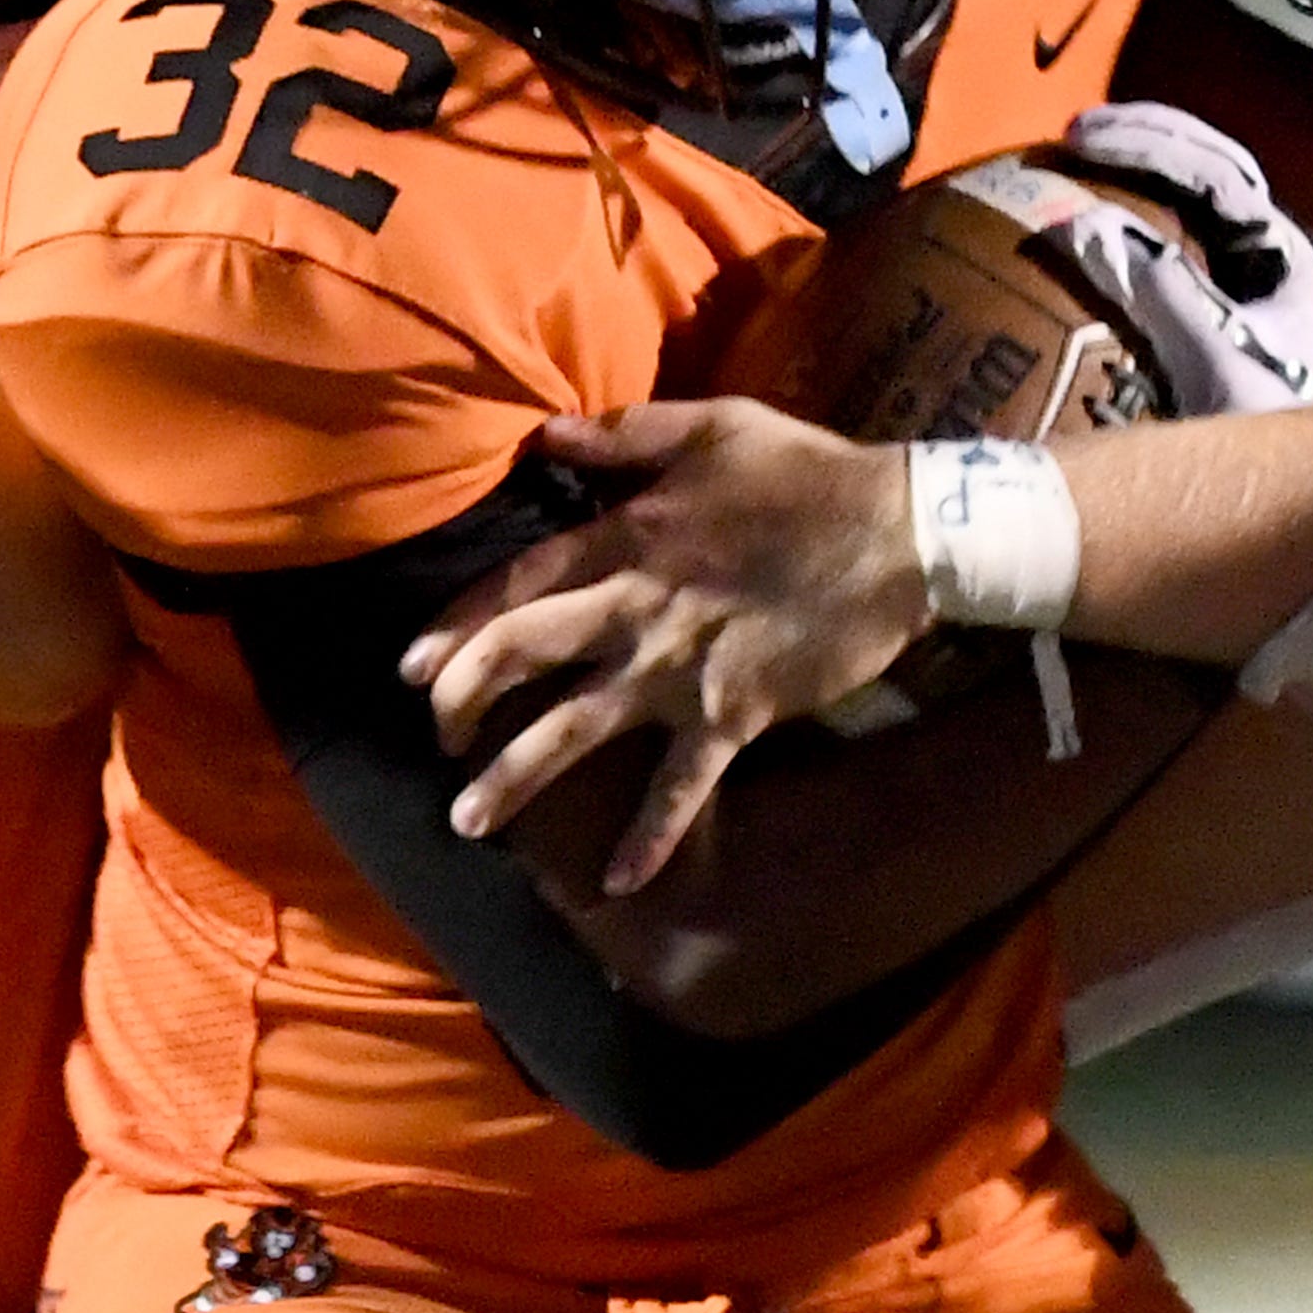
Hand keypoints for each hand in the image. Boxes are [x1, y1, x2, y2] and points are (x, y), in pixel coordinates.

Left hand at [399, 398, 927, 893]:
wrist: (902, 533)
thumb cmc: (808, 474)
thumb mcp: (713, 428)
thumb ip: (624, 434)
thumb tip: (545, 435)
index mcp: (627, 538)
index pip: (517, 585)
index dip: (454, 625)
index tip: (410, 665)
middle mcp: (636, 608)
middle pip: (519, 658)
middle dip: (460, 701)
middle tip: (434, 737)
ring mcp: (681, 666)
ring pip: (574, 730)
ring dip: (514, 778)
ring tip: (468, 821)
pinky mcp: (734, 711)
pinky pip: (682, 785)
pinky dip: (650, 835)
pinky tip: (619, 883)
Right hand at [1049, 102, 1312, 414]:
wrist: (1297, 493)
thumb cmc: (1271, 432)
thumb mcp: (1219, 364)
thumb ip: (1162, 294)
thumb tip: (1084, 222)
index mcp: (1287, 257)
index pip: (1219, 172)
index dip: (1152, 142)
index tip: (1083, 137)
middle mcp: (1272, 255)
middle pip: (1212, 165)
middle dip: (1147, 135)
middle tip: (1075, 131)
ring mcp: (1248, 281)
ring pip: (1198, 197)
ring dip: (1142, 168)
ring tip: (1078, 155)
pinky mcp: (1219, 310)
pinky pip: (1176, 245)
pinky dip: (1132, 222)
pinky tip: (1086, 222)